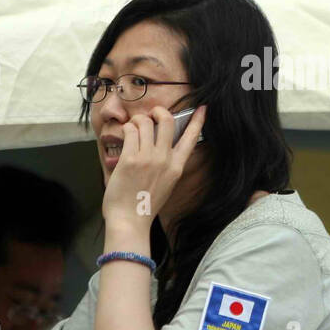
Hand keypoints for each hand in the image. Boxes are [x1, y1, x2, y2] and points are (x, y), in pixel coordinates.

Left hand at [101, 104, 206, 229]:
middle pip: (167, 120)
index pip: (192, 137)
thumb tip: (160, 144)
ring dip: (137, 121)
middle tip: (151, 115)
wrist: (130, 220)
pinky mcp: (130, 159)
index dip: (198, 120)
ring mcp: (148, 158)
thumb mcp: (166, 184)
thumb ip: (168, 165)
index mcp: (177, 167)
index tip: (203, 108)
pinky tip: (126, 135)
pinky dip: (127, 129)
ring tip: (133, 128)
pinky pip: (130, 131)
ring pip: (145, 122)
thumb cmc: (144, 204)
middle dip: (158, 111)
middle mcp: (165, 160)